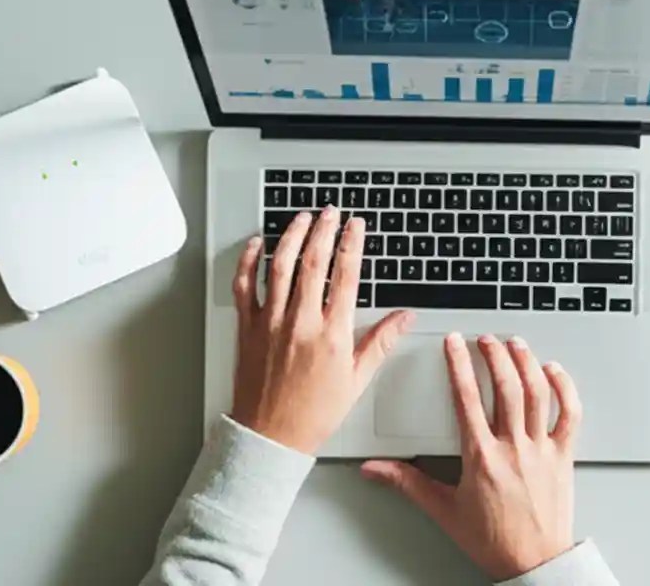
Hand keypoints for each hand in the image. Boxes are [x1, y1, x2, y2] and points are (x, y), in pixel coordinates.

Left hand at [229, 206, 414, 453]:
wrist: (270, 437)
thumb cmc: (312, 414)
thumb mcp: (356, 380)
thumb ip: (380, 342)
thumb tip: (404, 318)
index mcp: (331, 335)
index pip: (346, 276)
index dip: (352, 244)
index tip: (355, 226)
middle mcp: (300, 323)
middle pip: (314, 263)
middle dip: (324, 230)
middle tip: (331, 212)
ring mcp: (270, 323)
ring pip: (280, 267)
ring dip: (292, 237)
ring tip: (301, 218)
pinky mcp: (247, 328)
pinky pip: (245, 286)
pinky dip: (249, 261)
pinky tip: (258, 245)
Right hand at [361, 333, 582, 580]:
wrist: (534, 563)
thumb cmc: (494, 541)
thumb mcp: (444, 510)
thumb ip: (408, 483)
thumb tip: (375, 470)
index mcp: (481, 458)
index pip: (466, 399)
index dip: (458, 365)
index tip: (453, 344)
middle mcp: (513, 448)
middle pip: (505, 388)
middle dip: (493, 355)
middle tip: (484, 339)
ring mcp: (541, 450)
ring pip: (536, 394)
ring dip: (525, 363)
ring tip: (515, 344)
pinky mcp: (563, 455)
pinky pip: (569, 414)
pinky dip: (564, 388)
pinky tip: (554, 371)